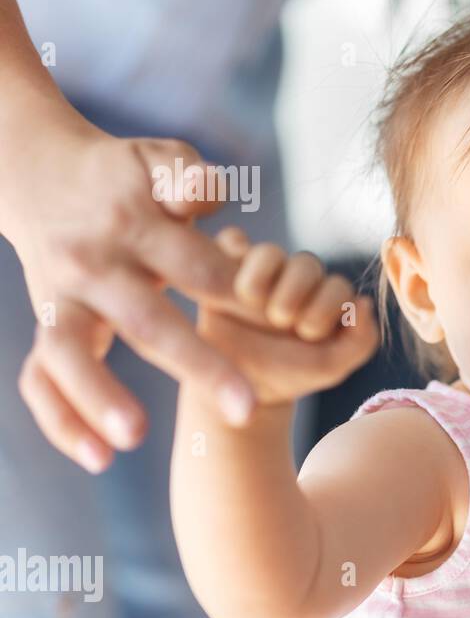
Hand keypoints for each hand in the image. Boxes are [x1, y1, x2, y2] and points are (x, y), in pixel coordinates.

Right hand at [5, 121, 259, 472]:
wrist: (38, 174)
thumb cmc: (124, 175)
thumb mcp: (158, 160)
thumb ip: (190, 179)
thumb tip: (211, 199)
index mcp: (132, 226)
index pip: (199, 269)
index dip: (245, 299)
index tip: (284, 329)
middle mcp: (93, 266)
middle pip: (147, 321)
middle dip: (196, 365)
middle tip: (246, 407)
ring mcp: (60, 298)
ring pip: (71, 353)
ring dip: (101, 398)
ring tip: (135, 440)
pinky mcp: (44, 324)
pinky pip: (39, 378)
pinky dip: (61, 420)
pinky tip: (97, 458)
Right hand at [195, 228, 377, 406]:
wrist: (237, 384)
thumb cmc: (289, 372)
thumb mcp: (331, 367)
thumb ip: (361, 341)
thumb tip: (365, 302)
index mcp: (326, 299)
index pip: (337, 286)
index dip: (327, 306)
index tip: (308, 333)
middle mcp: (296, 280)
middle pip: (306, 263)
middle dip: (296, 291)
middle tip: (280, 319)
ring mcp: (261, 272)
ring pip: (269, 252)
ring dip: (262, 273)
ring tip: (252, 301)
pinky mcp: (225, 267)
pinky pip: (231, 241)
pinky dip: (230, 251)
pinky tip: (227, 281)